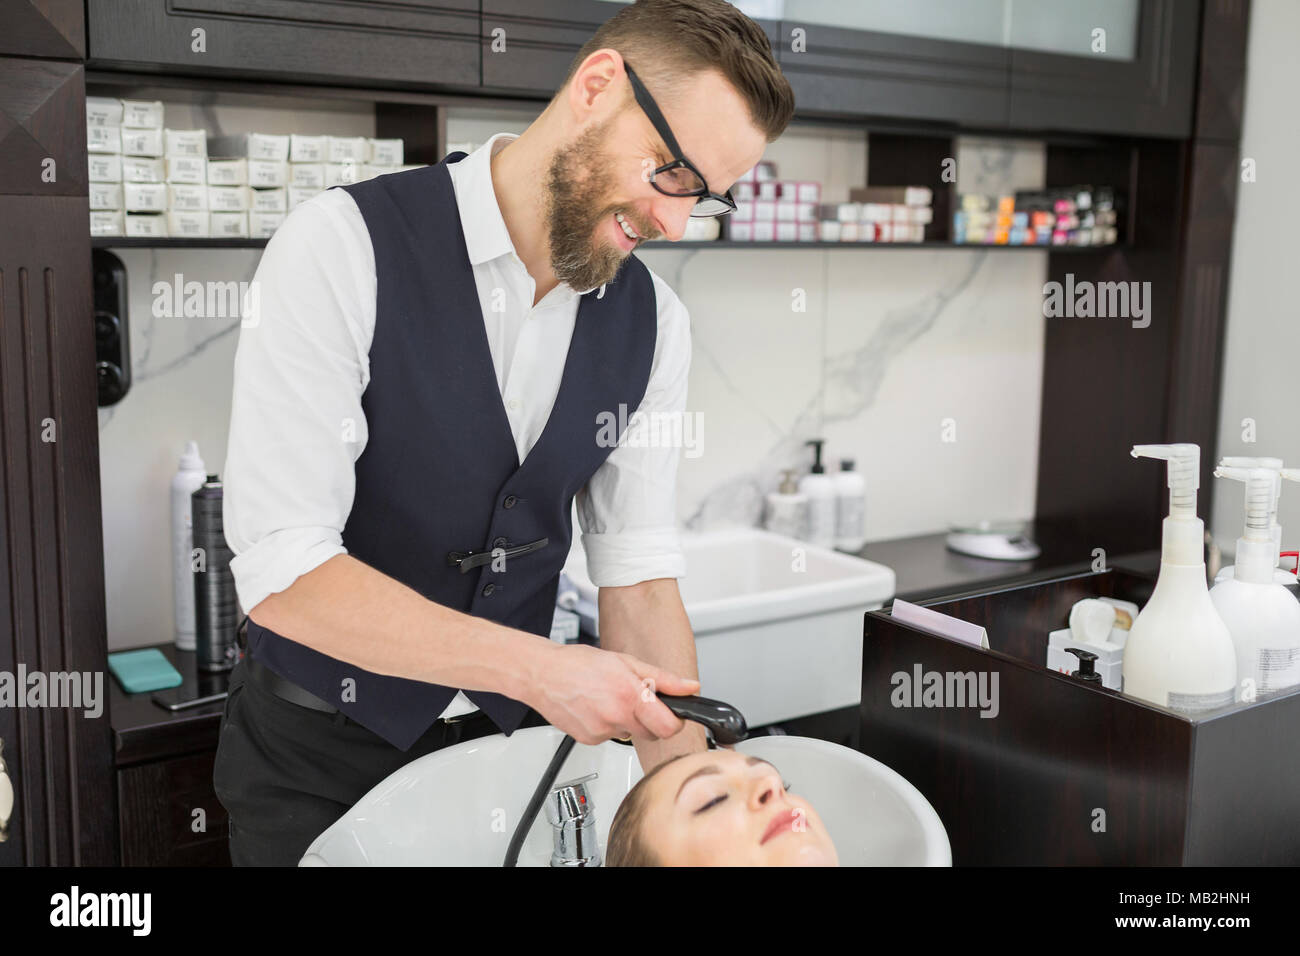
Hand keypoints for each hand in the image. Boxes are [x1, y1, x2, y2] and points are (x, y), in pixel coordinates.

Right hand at [524, 642, 699, 745]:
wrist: (542, 674)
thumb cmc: (579, 664)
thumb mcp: (627, 662)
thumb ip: (664, 678)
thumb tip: (690, 688)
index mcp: (630, 696)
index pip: (668, 727)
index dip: (674, 722)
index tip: (672, 715)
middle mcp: (616, 718)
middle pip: (651, 734)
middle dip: (651, 720)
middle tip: (637, 700)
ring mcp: (601, 732)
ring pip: (629, 734)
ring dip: (627, 720)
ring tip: (610, 699)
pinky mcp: (589, 740)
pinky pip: (610, 736)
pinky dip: (608, 724)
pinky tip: (596, 707)